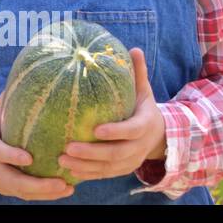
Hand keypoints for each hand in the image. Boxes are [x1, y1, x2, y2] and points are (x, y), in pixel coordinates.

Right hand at [0, 90, 74, 200]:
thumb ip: (9, 98)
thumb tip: (28, 72)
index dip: (11, 156)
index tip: (29, 158)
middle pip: (14, 181)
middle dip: (38, 184)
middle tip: (61, 181)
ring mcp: (0, 181)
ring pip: (23, 192)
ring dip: (46, 193)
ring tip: (68, 188)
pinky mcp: (8, 190)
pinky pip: (27, 196)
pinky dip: (45, 196)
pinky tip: (64, 190)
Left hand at [57, 47, 166, 181]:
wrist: (159, 136)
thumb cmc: (143, 107)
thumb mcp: (144, 91)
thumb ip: (138, 73)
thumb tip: (134, 48)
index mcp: (145, 125)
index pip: (132, 130)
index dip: (116, 132)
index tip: (95, 129)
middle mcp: (139, 146)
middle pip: (116, 154)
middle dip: (92, 152)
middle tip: (68, 147)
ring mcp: (132, 161)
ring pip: (108, 168)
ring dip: (85, 166)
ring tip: (62, 160)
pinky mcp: (123, 170)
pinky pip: (105, 175)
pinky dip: (88, 174)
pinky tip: (70, 172)